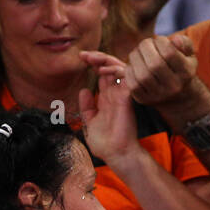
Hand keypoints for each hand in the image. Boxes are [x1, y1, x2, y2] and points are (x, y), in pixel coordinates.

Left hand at [78, 51, 139, 165]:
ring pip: (119, 67)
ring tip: (90, 59)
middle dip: (97, 57)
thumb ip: (87, 107)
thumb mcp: (90, 122)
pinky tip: (102, 71)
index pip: (104, 74)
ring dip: (105, 60)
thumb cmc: (105, 143)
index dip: (94, 63)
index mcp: (108, 98)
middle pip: (111, 67)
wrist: (115, 154)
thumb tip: (84, 90)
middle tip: (83, 55)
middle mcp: (116, 94)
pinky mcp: (128, 97)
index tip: (80, 58)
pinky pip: (126, 76)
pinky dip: (115, 70)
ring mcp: (123, 94)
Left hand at [125, 34, 209, 126]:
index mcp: (186, 73)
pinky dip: (130, 70)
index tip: (159, 40)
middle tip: (145, 44)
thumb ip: (185, 43)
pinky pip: (132, 83)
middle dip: (145, 47)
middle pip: (154, 64)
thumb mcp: (189, 54)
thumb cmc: (181, 68)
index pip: (169, 53)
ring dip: (135, 57)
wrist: (178, 96)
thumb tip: (175, 40)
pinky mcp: (144, 100)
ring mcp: (158, 95)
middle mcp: (173, 86)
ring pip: (141, 74)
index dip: (160, 41)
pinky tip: (135, 65)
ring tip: (139, 52)